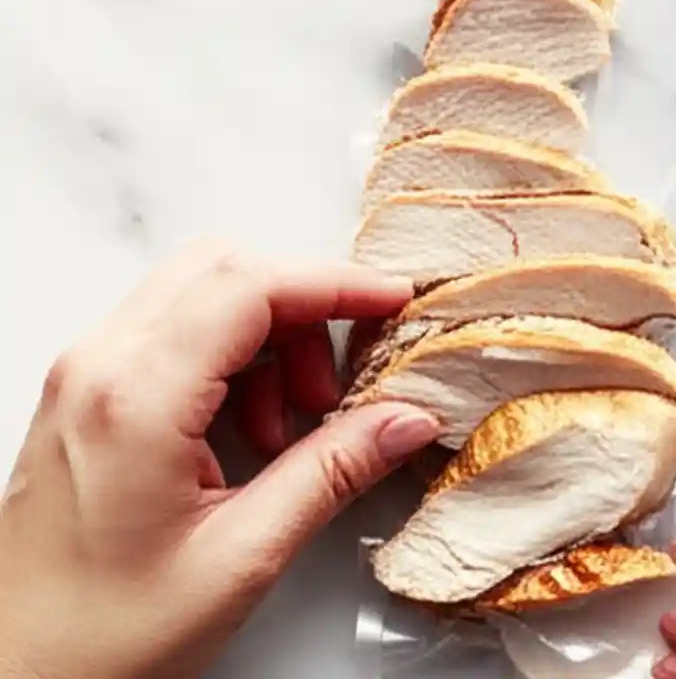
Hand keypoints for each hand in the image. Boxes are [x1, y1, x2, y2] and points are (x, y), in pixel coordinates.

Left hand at [0, 241, 438, 678]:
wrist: (15, 677)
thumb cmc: (101, 636)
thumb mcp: (241, 555)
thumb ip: (332, 472)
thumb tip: (405, 417)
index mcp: (134, 398)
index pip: (250, 285)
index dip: (336, 281)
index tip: (395, 303)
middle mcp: (97, 368)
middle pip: (223, 269)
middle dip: (304, 306)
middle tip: (347, 376)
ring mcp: (83, 379)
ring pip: (198, 296)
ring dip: (269, 338)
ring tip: (294, 425)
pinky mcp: (84, 399)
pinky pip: (172, 337)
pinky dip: (232, 361)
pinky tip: (251, 435)